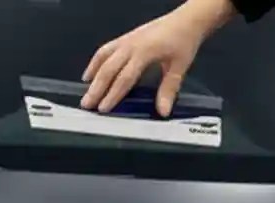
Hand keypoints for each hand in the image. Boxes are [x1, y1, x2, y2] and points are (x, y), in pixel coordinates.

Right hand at [82, 0, 235, 116]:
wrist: (187, 19)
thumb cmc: (184, 41)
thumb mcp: (180, 66)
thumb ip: (169, 89)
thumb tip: (163, 111)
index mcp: (145, 51)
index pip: (125, 77)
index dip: (113, 94)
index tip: (103, 109)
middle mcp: (131, 45)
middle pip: (108, 69)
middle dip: (96, 88)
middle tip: (87, 105)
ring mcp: (126, 40)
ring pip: (103, 58)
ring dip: (93, 76)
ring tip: (86, 92)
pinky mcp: (125, 38)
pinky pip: (105, 50)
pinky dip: (95, 62)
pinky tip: (90, 74)